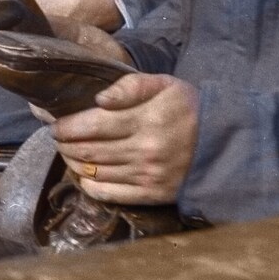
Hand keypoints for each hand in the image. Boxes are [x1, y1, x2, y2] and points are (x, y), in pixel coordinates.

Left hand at [51, 72, 198, 205]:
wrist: (223, 144)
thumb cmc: (188, 109)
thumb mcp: (164, 85)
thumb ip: (130, 86)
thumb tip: (99, 99)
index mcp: (146, 120)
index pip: (90, 125)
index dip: (65, 127)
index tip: (55, 125)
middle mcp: (144, 150)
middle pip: (87, 150)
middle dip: (64, 144)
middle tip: (58, 138)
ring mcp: (147, 175)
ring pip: (94, 172)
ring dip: (73, 163)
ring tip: (68, 153)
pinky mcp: (152, 194)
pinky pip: (109, 194)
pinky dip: (89, 185)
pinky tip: (84, 175)